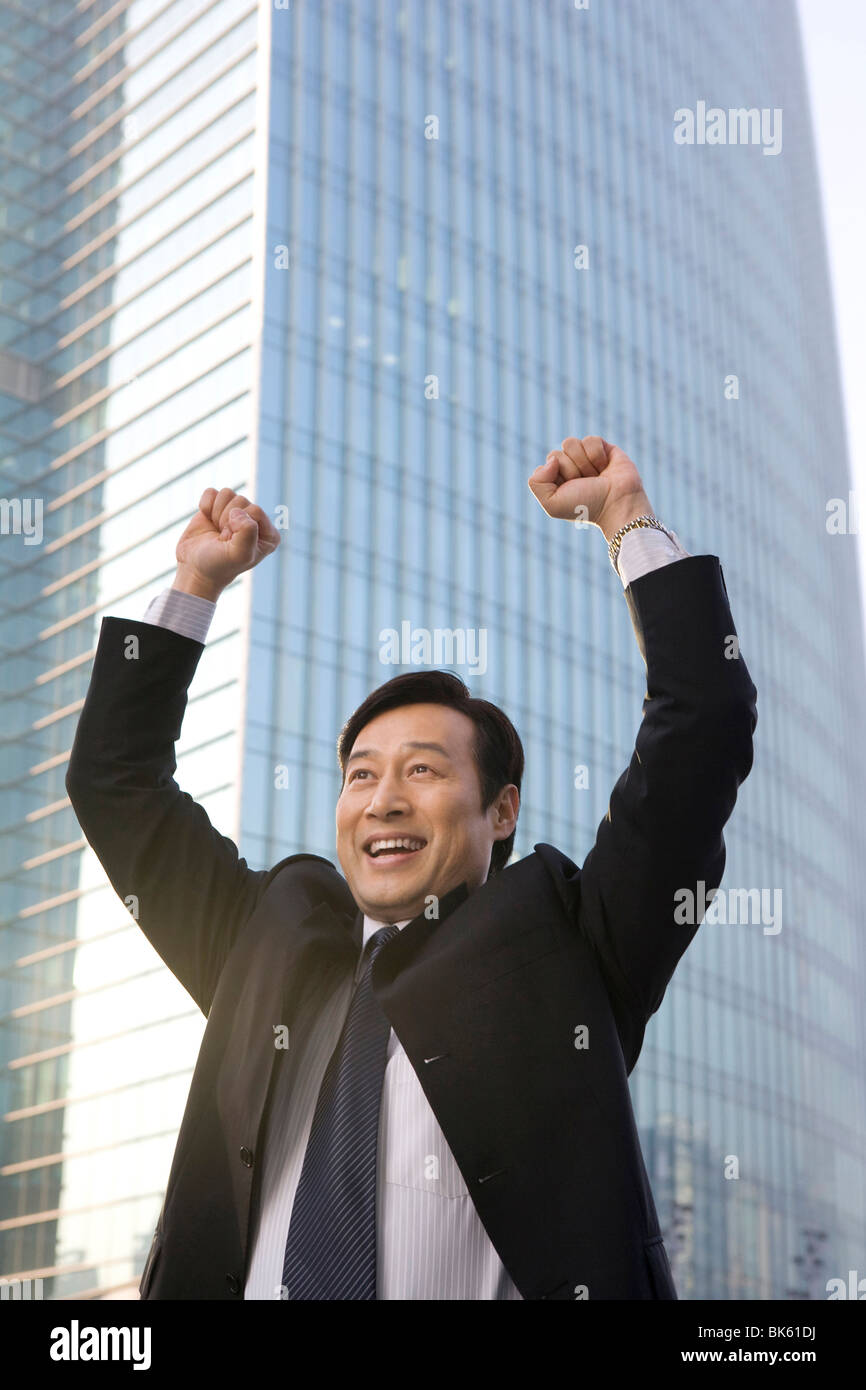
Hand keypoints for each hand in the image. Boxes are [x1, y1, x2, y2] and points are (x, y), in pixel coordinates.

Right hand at [173, 487, 280, 600]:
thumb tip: (238, 511)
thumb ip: (247, 533)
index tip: (231, 541)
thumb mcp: (239, 554)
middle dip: (226, 520)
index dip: (237, 525)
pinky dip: (205, 506)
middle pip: (241, 500)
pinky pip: (211, 492)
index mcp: (269, 534)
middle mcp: (256, 521)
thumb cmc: (219, 565)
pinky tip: (208, 522)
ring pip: (227, 493)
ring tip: (217, 532)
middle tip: (223, 538)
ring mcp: (236, 512)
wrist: (194, 569)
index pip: (255, 510)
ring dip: (216, 513)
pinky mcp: (218, 507)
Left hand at [528, 436, 652, 540]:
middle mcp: (570, 468)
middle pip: (556, 453)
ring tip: (595, 477)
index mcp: (556, 480)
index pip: (545, 464)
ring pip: (570, 443)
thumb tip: (552, 459)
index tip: (570, 491)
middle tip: (585, 484)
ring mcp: (586, 457)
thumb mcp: (551, 504)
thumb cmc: (585, 507)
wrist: (616, 504)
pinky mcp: (603, 448)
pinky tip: (604, 468)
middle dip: (570, 470)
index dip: (556, 475)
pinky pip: (590, 439)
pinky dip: (596, 455)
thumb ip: (536, 482)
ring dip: (583, 463)